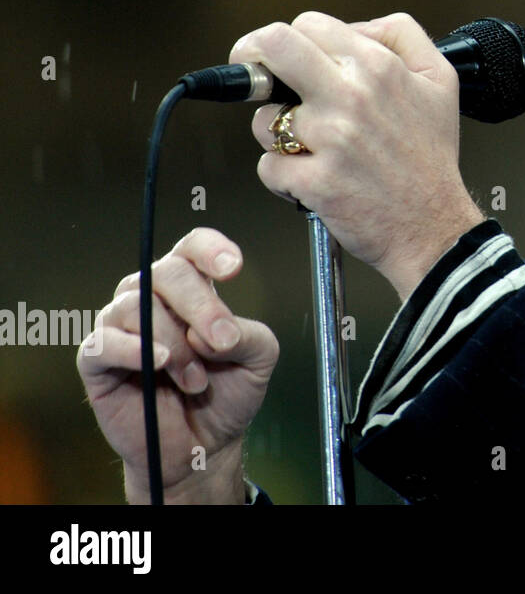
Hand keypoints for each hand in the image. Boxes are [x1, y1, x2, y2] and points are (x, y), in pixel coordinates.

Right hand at [77, 228, 278, 503]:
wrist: (203, 445)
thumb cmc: (228, 393)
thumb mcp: (258, 359)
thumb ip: (245, 334)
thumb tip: (210, 332)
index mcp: (192, 288)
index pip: (192, 248)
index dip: (210, 250)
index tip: (232, 268)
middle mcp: (152, 298)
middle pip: (167, 273)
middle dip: (200, 305)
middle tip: (220, 342)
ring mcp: (121, 327)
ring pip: (136, 306)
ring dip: (174, 343)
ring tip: (195, 378)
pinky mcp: (96, 360)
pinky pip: (101, 342)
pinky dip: (130, 349)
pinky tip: (158, 362)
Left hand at [229, 11, 484, 298]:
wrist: (435, 227)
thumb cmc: (431, 158)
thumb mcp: (440, 79)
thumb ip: (401, 35)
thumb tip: (353, 27)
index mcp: (379, 68)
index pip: (309, 24)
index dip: (293, 39)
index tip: (284, 55)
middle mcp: (352, 97)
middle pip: (273, 45)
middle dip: (251, 54)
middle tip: (253, 72)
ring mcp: (331, 140)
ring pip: (263, 118)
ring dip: (276, 133)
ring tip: (310, 147)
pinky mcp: (314, 181)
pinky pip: (269, 167)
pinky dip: (285, 177)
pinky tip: (314, 178)